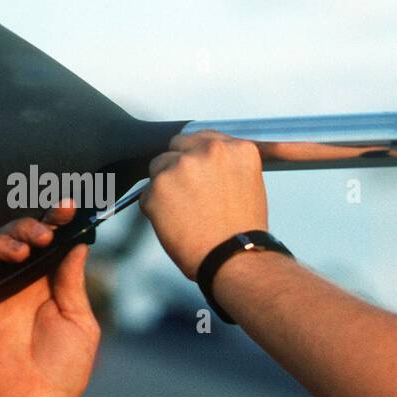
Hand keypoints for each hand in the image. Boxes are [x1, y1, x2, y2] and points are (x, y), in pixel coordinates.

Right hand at [0, 199, 99, 396]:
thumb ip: (72, 281)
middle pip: (14, 238)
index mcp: (46, 284)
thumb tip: (78, 242)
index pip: (47, 243)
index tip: (70, 206)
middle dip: (28, 226)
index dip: (55, 221)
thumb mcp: (79, 319)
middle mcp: (17, 284)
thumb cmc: (64, 368)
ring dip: (2, 239)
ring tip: (23, 247)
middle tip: (45, 232)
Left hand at [140, 130, 268, 280]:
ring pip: (159, 167)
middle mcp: (209, 151)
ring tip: (186, 215)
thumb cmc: (243, 232)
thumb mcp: (249, 186)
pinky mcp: (157, 187)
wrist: (235, 259)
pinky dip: (156, 210)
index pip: (205, 137)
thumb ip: (227, 167)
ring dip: (166, 186)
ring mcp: (180, 167)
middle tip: (189, 194)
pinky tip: (176, 225)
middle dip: (179, 164)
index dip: (198, 155)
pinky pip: (147, 195)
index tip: (199, 170)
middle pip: (178, 145)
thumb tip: (206, 164)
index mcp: (237, 149)